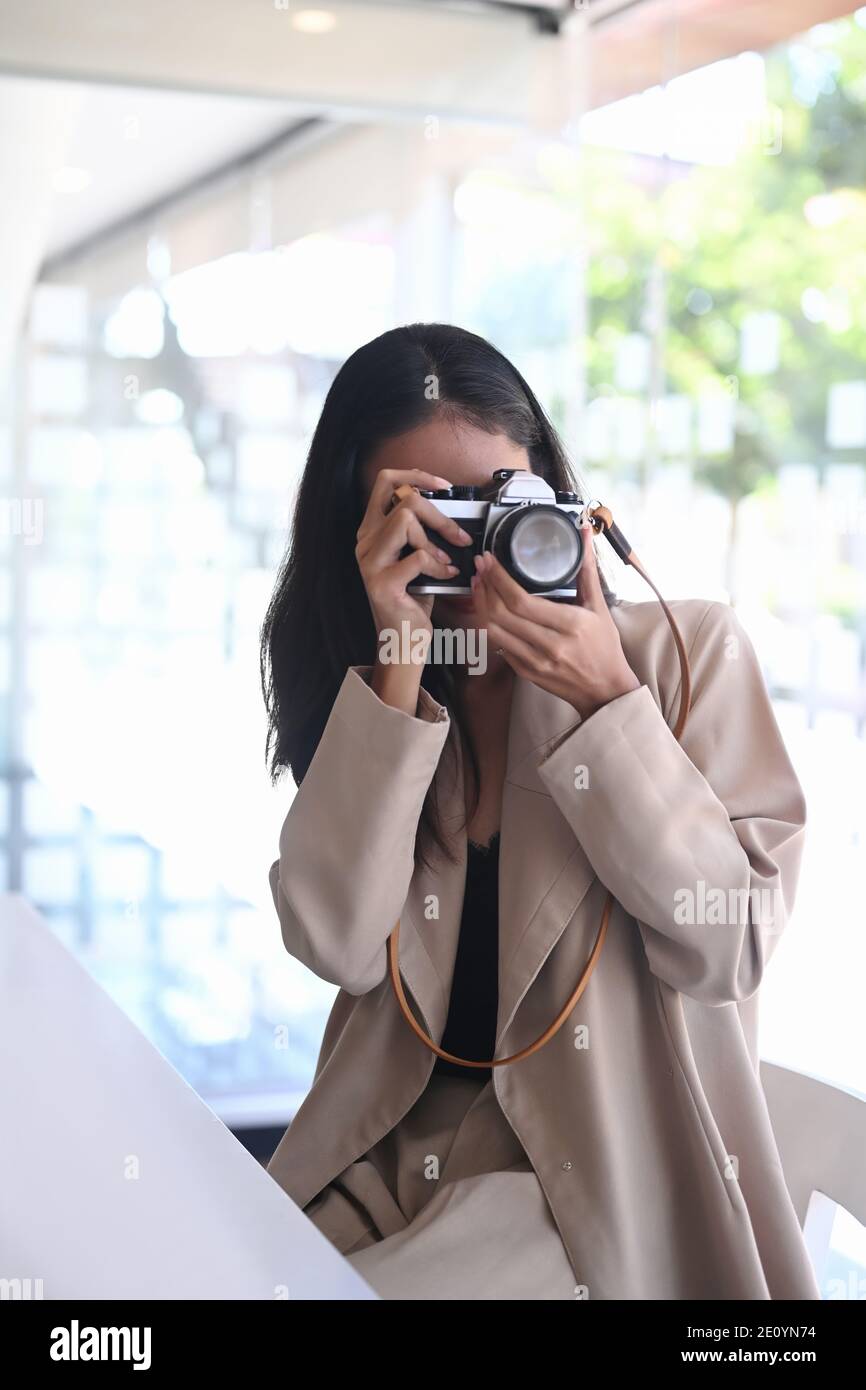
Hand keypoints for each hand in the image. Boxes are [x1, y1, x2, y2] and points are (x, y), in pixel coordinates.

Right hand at [355, 469, 472, 639]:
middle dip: (439, 515)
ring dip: (436, 540)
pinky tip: (446, 576)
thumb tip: (450, 508)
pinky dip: (439, 565)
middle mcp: (365, 542)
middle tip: (459, 535)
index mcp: (372, 530)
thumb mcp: (416, 556)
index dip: (416, 476)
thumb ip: (421, 531)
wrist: (403, 639)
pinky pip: (418, 556)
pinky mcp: (382, 583)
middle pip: (403, 499)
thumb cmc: (413, 597)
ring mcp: (370, 562)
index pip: (385, 481)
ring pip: (406, 521)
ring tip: (447, 559)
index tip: (443, 486)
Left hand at [470, 524, 639, 720]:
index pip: (522, 601)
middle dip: (485, 587)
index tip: (489, 560)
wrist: (605, 690)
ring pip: (494, 631)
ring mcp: (535, 662)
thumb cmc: (605, 647)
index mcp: (569, 625)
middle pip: (502, 614)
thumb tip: (585, 532)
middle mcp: (549, 645)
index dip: (499, 579)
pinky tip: (488, 609)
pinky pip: (499, 646)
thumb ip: (587, 569)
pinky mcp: (526, 673)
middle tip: (480, 567)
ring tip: (479, 585)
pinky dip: (491, 625)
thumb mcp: (600, 607)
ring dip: (481, 605)